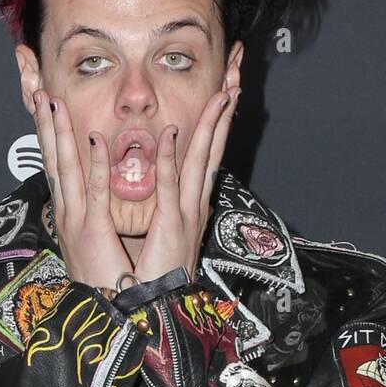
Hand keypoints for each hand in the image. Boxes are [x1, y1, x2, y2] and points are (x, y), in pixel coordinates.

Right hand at [30, 86, 132, 292]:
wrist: (107, 313)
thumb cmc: (110, 282)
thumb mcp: (99, 242)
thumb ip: (96, 216)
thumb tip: (95, 198)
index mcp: (72, 214)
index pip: (58, 165)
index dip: (51, 135)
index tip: (46, 106)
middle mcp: (68, 213)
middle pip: (52, 159)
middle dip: (44, 124)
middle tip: (36, 91)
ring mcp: (76, 220)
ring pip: (64, 167)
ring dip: (58, 133)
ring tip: (52, 102)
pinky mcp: (92, 231)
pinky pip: (94, 191)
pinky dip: (94, 164)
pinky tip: (92, 139)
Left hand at [133, 86, 238, 284]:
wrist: (154, 309)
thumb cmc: (149, 275)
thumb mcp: (157, 232)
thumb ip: (160, 206)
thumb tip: (157, 185)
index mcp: (189, 205)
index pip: (205, 155)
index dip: (216, 123)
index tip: (224, 92)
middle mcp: (195, 205)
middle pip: (213, 149)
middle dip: (225, 114)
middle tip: (236, 77)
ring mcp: (187, 214)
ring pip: (201, 160)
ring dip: (211, 126)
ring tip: (222, 93)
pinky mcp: (172, 225)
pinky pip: (171, 186)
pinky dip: (171, 159)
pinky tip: (172, 134)